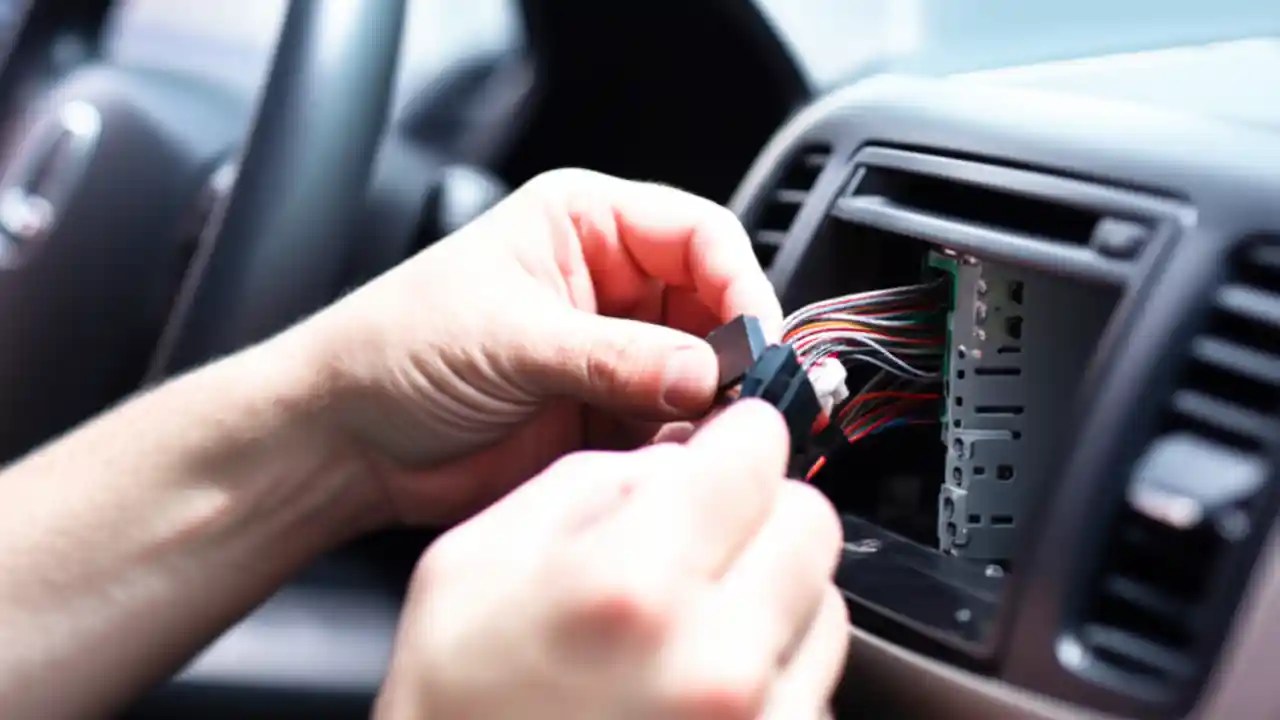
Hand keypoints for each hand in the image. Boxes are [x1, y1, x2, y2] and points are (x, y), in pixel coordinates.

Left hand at [287, 169, 782, 524]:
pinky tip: (671, 457)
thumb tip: (708, 370)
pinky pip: (672, 423)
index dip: (738, 281)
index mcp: (584, 224)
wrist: (346, 439)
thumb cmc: (397, 349)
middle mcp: (607, 283)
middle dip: (731, 350)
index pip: (699, 234)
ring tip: (706, 433)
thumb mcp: (512, 338)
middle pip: (711, 304)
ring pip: (700, 370)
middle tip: (744, 398)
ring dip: (710, 402)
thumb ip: (617, 356)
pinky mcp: (605, 414)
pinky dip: (683, 442)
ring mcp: (610, 351)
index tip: (756, 338)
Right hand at [374, 401, 848, 719]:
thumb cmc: (457, 701)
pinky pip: (817, 682)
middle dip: (760, 512)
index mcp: (631, 582)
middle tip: (704, 539)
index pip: (758, 453)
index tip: (725, 450)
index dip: (737, 439)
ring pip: (825, 602)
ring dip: (771, 592)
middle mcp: (713, 659)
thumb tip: (685, 459)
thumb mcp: (478, 555)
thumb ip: (596, 481)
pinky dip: (773, 666)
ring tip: (691, 625)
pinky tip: (701, 681)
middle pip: (811, 522)